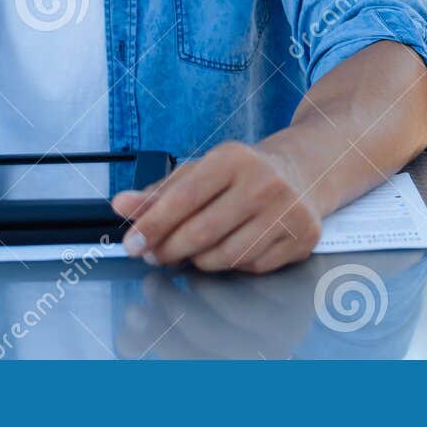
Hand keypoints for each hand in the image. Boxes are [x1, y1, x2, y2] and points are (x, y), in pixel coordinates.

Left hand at [111, 141, 321, 273]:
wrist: (305, 171)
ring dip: (199, 260)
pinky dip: (232, 264)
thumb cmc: (243, 173)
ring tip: (193, 249)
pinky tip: (230, 246)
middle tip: (154, 254)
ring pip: (224, 257)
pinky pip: (251, 267)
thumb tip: (122, 205)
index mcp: (234, 158)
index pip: (183, 198)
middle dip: (169, 249)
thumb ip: (159, 191)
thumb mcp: (201, 171)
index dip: (152, 225)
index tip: (132, 243)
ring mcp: (288, 212)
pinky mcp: (302, 238)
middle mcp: (264, 183)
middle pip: (201, 234)